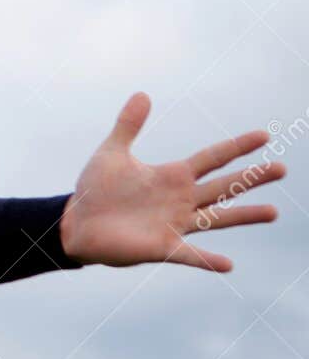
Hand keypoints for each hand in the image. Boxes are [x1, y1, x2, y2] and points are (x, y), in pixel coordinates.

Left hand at [60, 92, 285, 271]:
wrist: (76, 222)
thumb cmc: (96, 190)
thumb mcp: (112, 152)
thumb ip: (128, 125)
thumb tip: (142, 94)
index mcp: (172, 176)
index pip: (212, 158)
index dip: (237, 147)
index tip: (264, 135)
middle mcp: (180, 200)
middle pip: (223, 185)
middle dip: (251, 177)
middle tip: (281, 168)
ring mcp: (174, 224)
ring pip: (217, 218)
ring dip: (243, 215)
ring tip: (273, 212)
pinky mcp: (162, 247)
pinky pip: (190, 256)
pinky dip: (208, 260)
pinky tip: (228, 264)